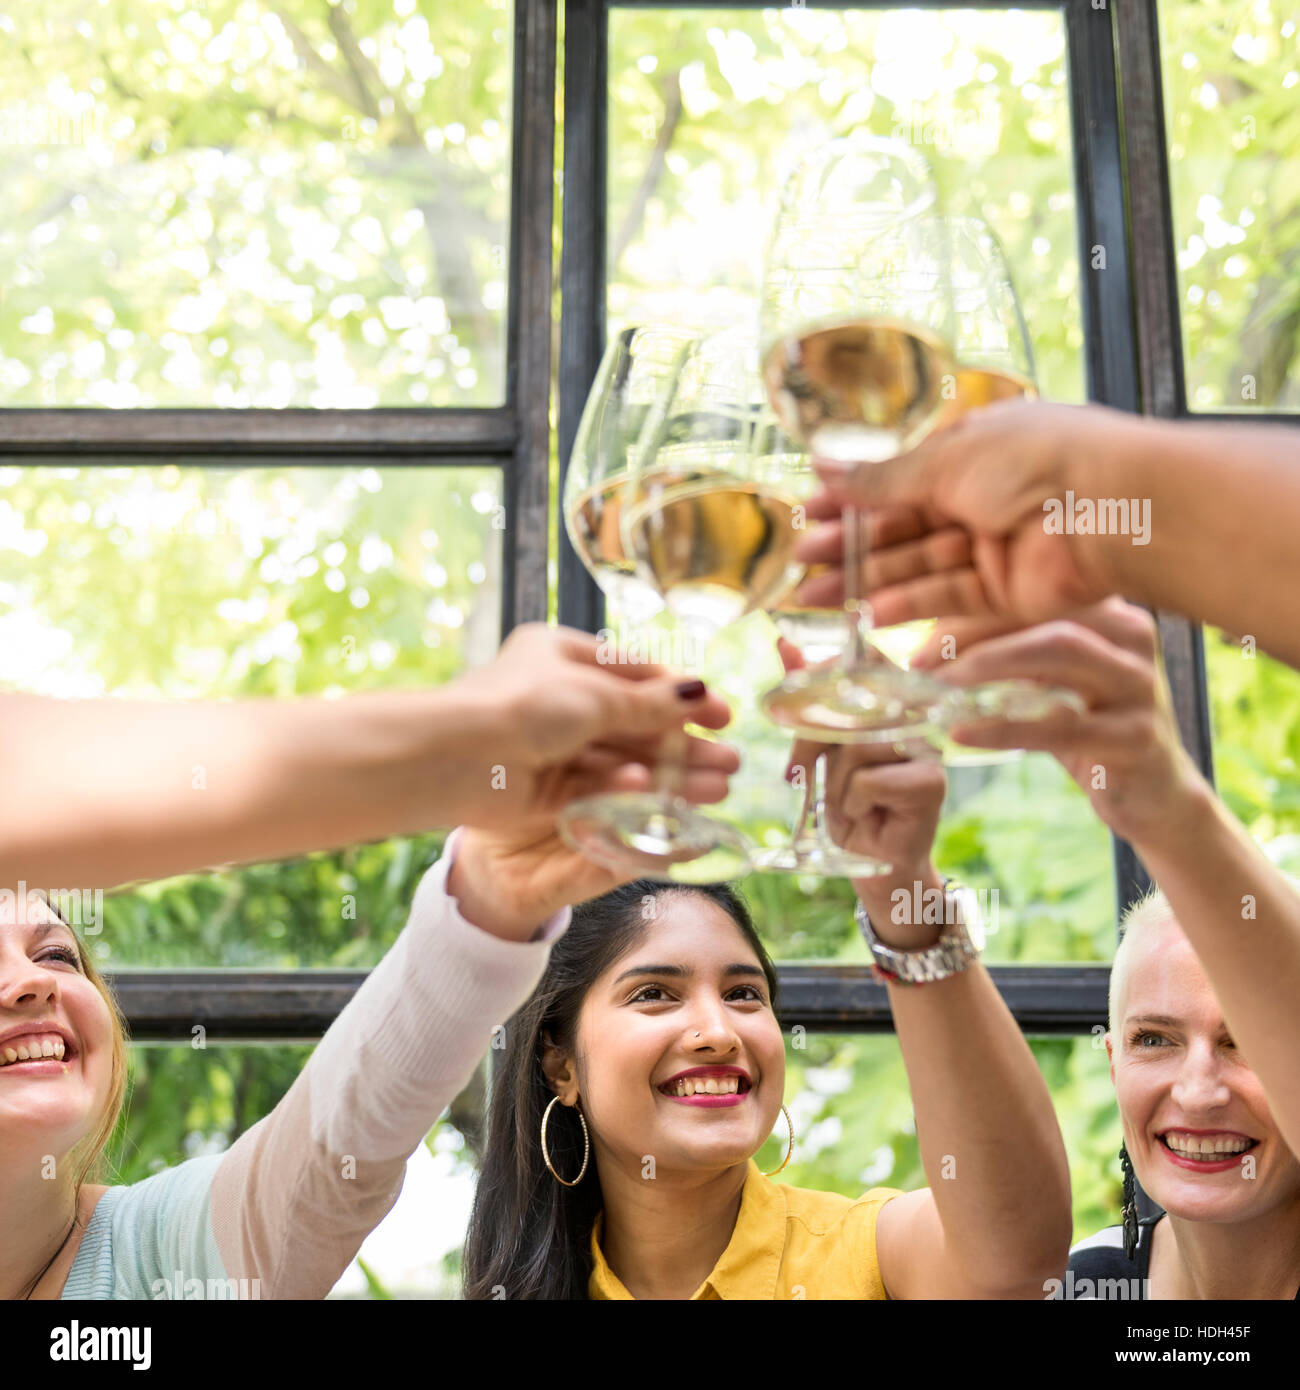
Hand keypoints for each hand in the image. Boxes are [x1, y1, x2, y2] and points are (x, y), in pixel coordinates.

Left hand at [448, 623, 738, 829]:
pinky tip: (664, 795)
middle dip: (682, 743)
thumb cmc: (522, 706)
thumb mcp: (595, 697)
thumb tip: (697, 691)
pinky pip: (596, 788)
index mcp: (559, 656)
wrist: (456, 758)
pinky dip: (629, 790)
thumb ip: (649, 703)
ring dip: (668, 773)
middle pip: (631, 722)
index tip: (721, 715)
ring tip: (716, 789)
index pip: (633, 673)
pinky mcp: (541, 790)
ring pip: (620, 759)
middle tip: (731, 762)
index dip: (679, 694)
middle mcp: (553, 698)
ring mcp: (547, 746)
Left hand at [778, 640, 946, 942]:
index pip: (870, 658)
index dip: (831, 669)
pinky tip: (863, 816)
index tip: (798, 697)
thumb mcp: (821, 748)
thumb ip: (809, 697)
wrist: (876, 868)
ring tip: (844, 802)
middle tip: (798, 771)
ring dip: (835, 781)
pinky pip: (869, 779)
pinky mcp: (932, 783)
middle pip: (856, 701)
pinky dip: (852, 802)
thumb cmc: (851, 803)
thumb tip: (784, 643)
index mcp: (897, 700)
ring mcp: (930, 747)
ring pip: (858, 744)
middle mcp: (919, 716)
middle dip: (813, 737)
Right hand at [792, 400, 1143, 627]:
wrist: (1113, 508)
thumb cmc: (1034, 461)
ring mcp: (992, 548)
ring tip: (813, 598)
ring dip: (866, 581)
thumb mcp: (946, 460)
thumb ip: (884, 478)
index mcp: (969, 452)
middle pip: (901, 528)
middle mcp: (979, 499)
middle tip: (801, 565)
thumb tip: (826, 469)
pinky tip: (869, 614)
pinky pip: (949, 599)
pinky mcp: (1006, 594)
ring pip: (917, 567)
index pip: (896, 481)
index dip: (851, 500)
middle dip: (849, 546)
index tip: (808, 517)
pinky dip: (911, 606)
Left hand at [910, 598, 1206, 847]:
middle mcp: (1132, 634)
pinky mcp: (1137, 738)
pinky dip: (1004, 728)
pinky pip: (1061, 726)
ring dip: (987, 665)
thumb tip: (928, 637)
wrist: (1153, 793)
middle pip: (1043, 610)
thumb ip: (1009, 649)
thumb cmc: (1087, 726)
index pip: (1032, 589)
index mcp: (1108, 608)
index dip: (970, 601)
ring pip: (1058, 652)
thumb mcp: (1050, 679)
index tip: (914, 624)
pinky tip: (961, 734)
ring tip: (936, 687)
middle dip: (973, 629)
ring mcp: (1140, 684)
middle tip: (918, 658)